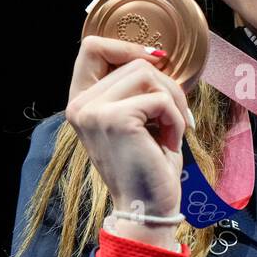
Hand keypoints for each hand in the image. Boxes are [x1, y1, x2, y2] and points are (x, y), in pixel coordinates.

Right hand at [64, 36, 190, 246]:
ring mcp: (94, 111)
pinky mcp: (116, 120)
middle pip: (132, 60)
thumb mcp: (136, 119)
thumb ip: (133, 88)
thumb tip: (154, 54)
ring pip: (147, 73)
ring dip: (172, 101)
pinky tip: (169, 143)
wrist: (147, 209)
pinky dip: (175, 118)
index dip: (127, 46)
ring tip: (172, 131)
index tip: (156, 62)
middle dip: (166, 84)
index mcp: (81, 102)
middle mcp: (80, 104)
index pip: (92, 47)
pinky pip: (159, 99)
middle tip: (176, 116)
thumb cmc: (148, 166)